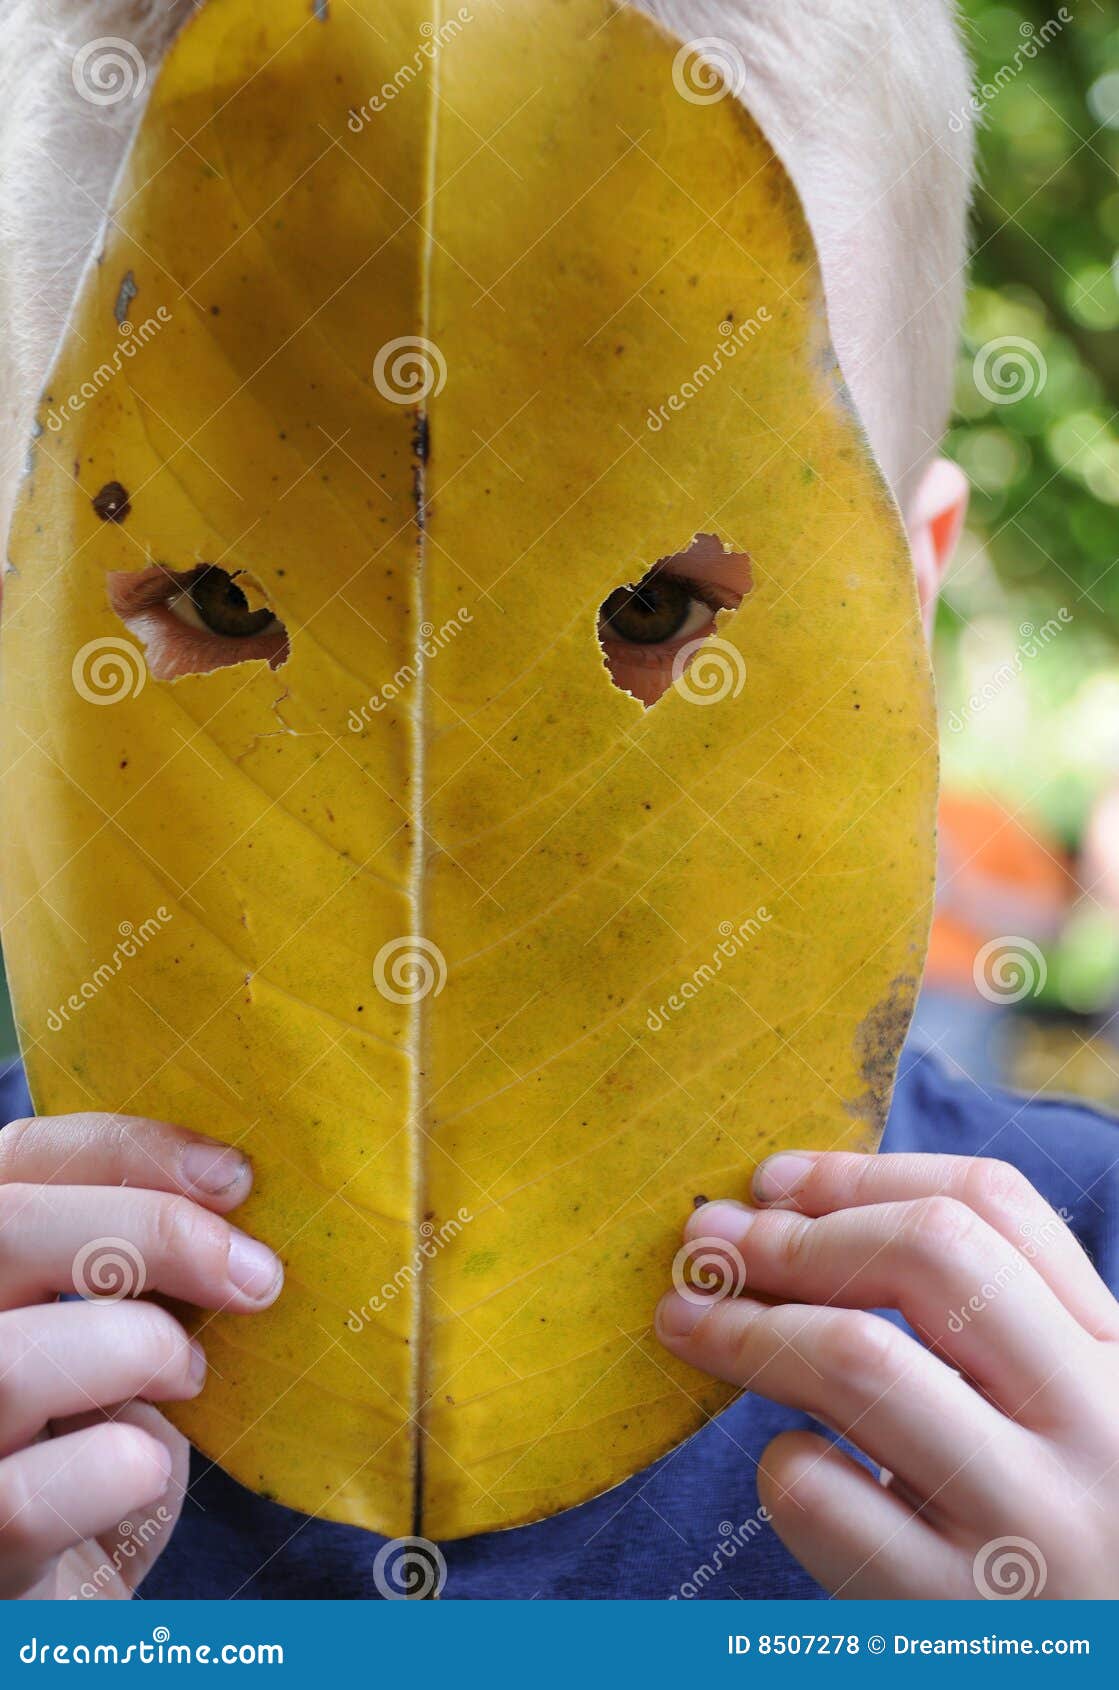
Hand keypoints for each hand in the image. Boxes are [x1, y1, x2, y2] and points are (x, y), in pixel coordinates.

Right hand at [0, 1112, 282, 1599]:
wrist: (57, 1618)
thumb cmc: (91, 1454)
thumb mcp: (116, 1336)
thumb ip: (136, 1266)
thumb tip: (233, 1194)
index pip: (22, 1158)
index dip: (129, 1149)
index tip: (236, 1179)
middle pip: (6, 1227)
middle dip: (152, 1233)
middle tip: (255, 1278)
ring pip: (10, 1363)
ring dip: (136, 1355)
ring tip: (186, 1380)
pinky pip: (24, 1498)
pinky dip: (116, 1472)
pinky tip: (147, 1471)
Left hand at [656, 1151, 1118, 1597]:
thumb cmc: (1061, 1541)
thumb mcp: (1064, 1416)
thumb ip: (986, 1324)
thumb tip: (785, 1214)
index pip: (992, 1204)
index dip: (860, 1175)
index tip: (771, 1182)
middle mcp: (1098, 1430)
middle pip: (929, 1254)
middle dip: (795, 1237)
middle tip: (709, 1244)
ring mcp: (1029, 1526)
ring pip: (857, 1358)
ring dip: (745, 1325)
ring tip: (684, 1321)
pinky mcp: (953, 1617)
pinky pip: (821, 1495)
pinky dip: (780, 1461)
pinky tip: (793, 1466)